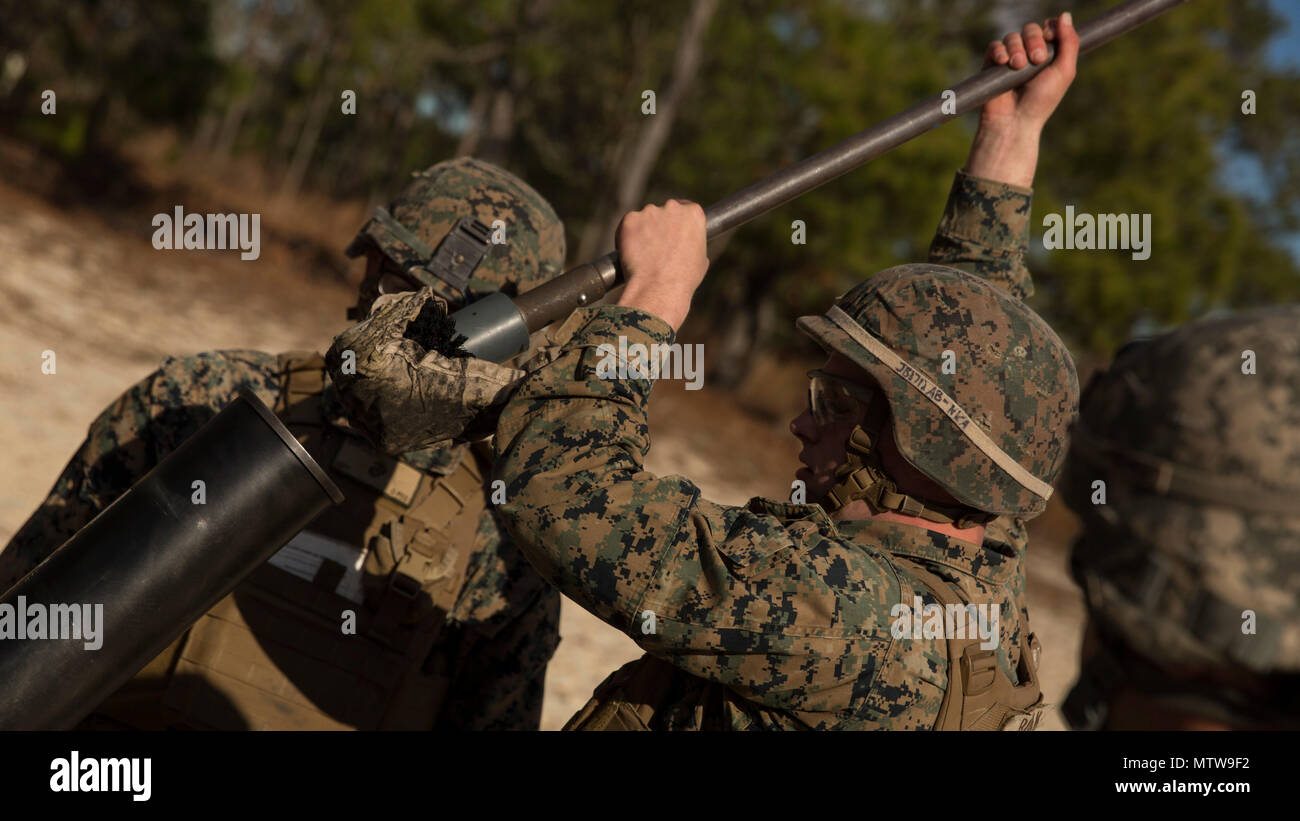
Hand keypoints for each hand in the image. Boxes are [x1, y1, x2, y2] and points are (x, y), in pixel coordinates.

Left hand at [615, 199, 707, 331]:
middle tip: (658, 246)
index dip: (679, 222)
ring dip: (644, 230)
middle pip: (665, 211)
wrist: (659, 288)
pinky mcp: (630, 220)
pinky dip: (628, 235)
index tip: (674, 232)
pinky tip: (632, 253)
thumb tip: (688, 247)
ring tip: (644, 254)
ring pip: (645, 218)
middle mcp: (672, 207)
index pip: (686, 208)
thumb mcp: (700, 260)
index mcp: (693, 213)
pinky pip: (628, 225)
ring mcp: (649, 211)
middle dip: (661, 225)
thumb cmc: (683, 279)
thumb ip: (694, 244)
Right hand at [965, 13, 1078, 187]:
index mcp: (1049, 56)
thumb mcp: (1064, 71)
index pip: (1048, 28)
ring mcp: (1009, 59)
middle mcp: (1029, 55)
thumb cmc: (1041, 101)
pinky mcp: (991, 66)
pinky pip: (994, 46)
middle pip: (1030, 29)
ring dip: (1016, 49)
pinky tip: (1003, 63)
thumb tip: (1065, 15)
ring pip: (1012, 37)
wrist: (1014, 121)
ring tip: (1017, 66)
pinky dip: (999, 51)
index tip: (1050, 39)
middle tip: (1036, 60)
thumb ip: (1070, 42)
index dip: (1049, 29)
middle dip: (1034, 40)